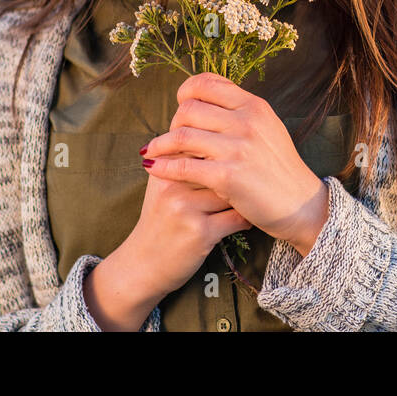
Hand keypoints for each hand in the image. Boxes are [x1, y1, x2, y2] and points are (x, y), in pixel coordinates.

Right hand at [127, 158, 252, 300]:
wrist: (143, 264)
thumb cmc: (159, 220)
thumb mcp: (161, 185)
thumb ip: (180, 159)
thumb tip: (212, 131)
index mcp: (164, 169)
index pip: (202, 144)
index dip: (224, 151)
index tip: (238, 157)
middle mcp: (173, 185)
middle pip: (220, 163)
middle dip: (239, 170)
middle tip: (253, 174)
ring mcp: (186, 208)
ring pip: (232, 189)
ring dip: (245, 194)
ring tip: (252, 195)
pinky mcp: (201, 232)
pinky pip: (237, 217)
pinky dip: (247, 216)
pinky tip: (248, 216)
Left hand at [142, 72, 330, 255]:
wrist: (301, 204)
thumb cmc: (279, 168)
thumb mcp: (267, 128)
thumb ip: (240, 111)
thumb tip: (203, 96)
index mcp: (254, 106)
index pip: (206, 84)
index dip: (185, 93)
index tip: (179, 105)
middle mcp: (247, 122)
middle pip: (189, 109)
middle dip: (172, 123)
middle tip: (169, 138)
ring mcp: (238, 149)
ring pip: (181, 136)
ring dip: (160, 145)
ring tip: (151, 152)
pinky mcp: (228, 177)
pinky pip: (183, 167)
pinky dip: (163, 167)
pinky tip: (153, 169)